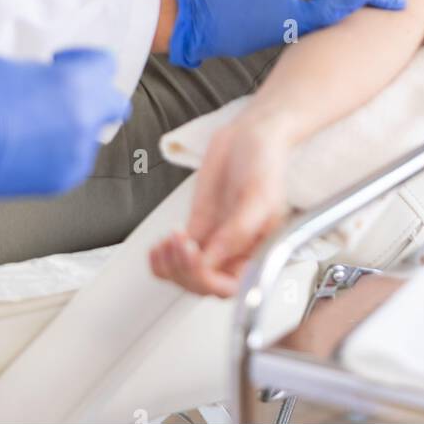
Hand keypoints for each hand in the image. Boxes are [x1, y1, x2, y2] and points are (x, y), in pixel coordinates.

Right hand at [0, 50, 130, 196]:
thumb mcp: (14, 66)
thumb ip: (46, 73)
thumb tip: (53, 80)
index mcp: (77, 84)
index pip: (106, 63)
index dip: (84, 59)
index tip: (63, 62)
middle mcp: (85, 119)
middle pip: (114, 104)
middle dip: (96, 97)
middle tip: (69, 95)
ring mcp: (78, 152)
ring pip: (90, 134)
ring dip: (73, 126)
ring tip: (37, 125)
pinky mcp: (65, 179)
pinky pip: (74, 159)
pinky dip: (60, 152)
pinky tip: (30, 147)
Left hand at [149, 115, 292, 296]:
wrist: (249, 136)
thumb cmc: (265, 162)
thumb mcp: (259, 196)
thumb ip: (240, 230)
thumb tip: (215, 257)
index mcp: (256, 252)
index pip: (229, 287)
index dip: (208, 281)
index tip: (197, 259)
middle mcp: (234, 252)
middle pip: (203, 284)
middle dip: (185, 268)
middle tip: (180, 242)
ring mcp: (214, 241)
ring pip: (185, 273)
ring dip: (170, 265)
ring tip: (166, 242)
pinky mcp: (198, 228)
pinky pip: (175, 256)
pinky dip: (161, 258)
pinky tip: (158, 246)